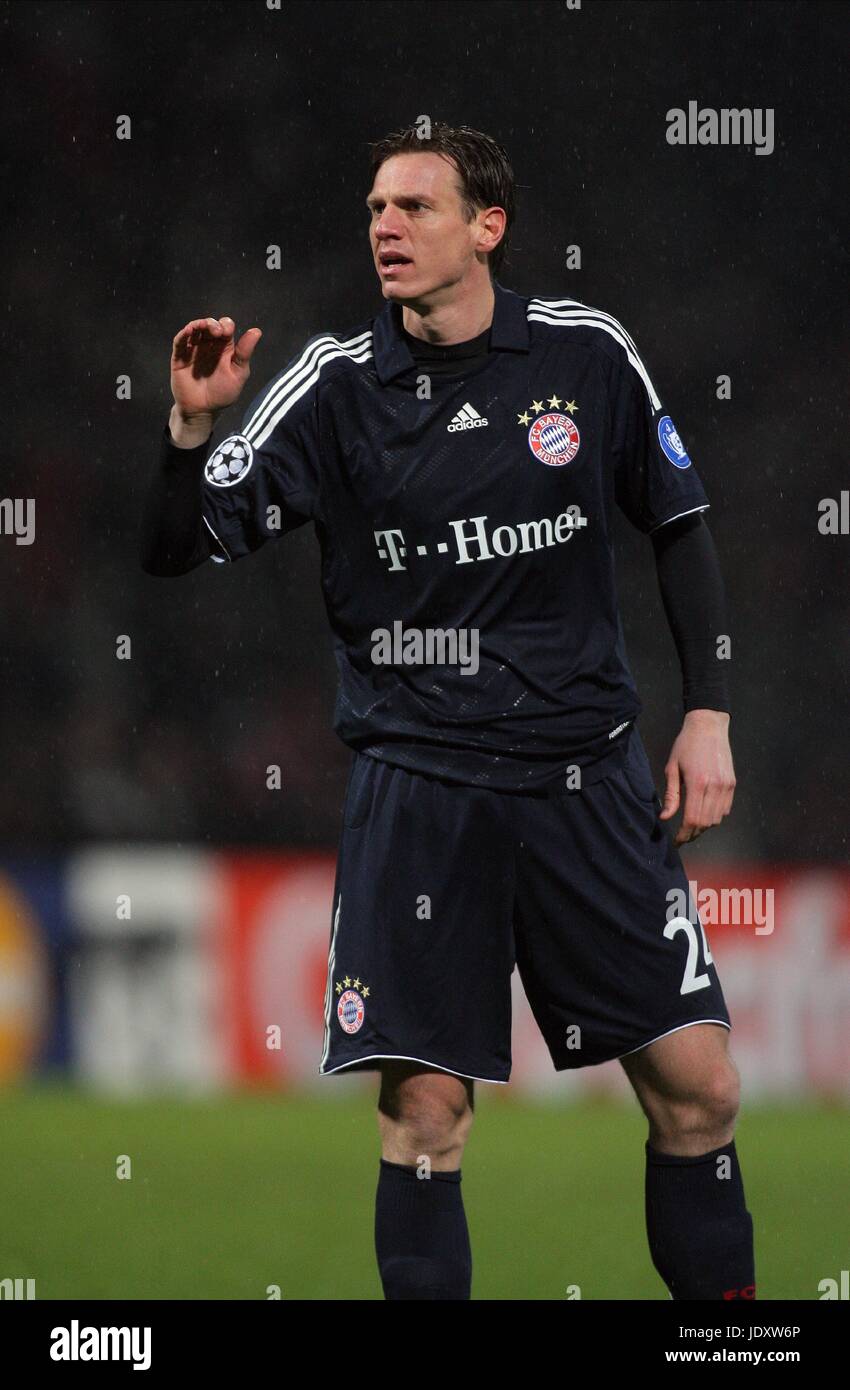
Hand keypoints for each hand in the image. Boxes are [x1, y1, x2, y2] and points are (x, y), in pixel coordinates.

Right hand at [170, 316, 262, 432]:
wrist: (203, 410)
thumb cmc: (223, 393)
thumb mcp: (238, 374)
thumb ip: (244, 353)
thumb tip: (257, 330)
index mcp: (225, 348)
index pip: (225, 328)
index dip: (226, 326)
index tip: (226, 333)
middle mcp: (209, 346)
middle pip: (209, 325)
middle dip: (212, 324)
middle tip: (216, 332)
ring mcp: (194, 350)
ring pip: (194, 329)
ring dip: (198, 324)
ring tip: (200, 326)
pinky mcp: (180, 356)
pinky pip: (180, 341)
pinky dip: (183, 334)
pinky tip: (188, 331)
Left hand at [659, 709, 735, 845]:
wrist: (709, 726)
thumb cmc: (685, 745)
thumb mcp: (672, 768)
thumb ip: (671, 795)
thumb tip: (665, 817)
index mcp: (698, 783)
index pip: (692, 819)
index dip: (684, 834)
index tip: (676, 840)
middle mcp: (715, 787)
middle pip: (706, 823)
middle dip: (693, 834)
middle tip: (682, 836)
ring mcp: (726, 786)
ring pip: (717, 818)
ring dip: (704, 826)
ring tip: (691, 826)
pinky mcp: (732, 783)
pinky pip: (725, 809)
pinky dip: (715, 816)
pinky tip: (704, 812)